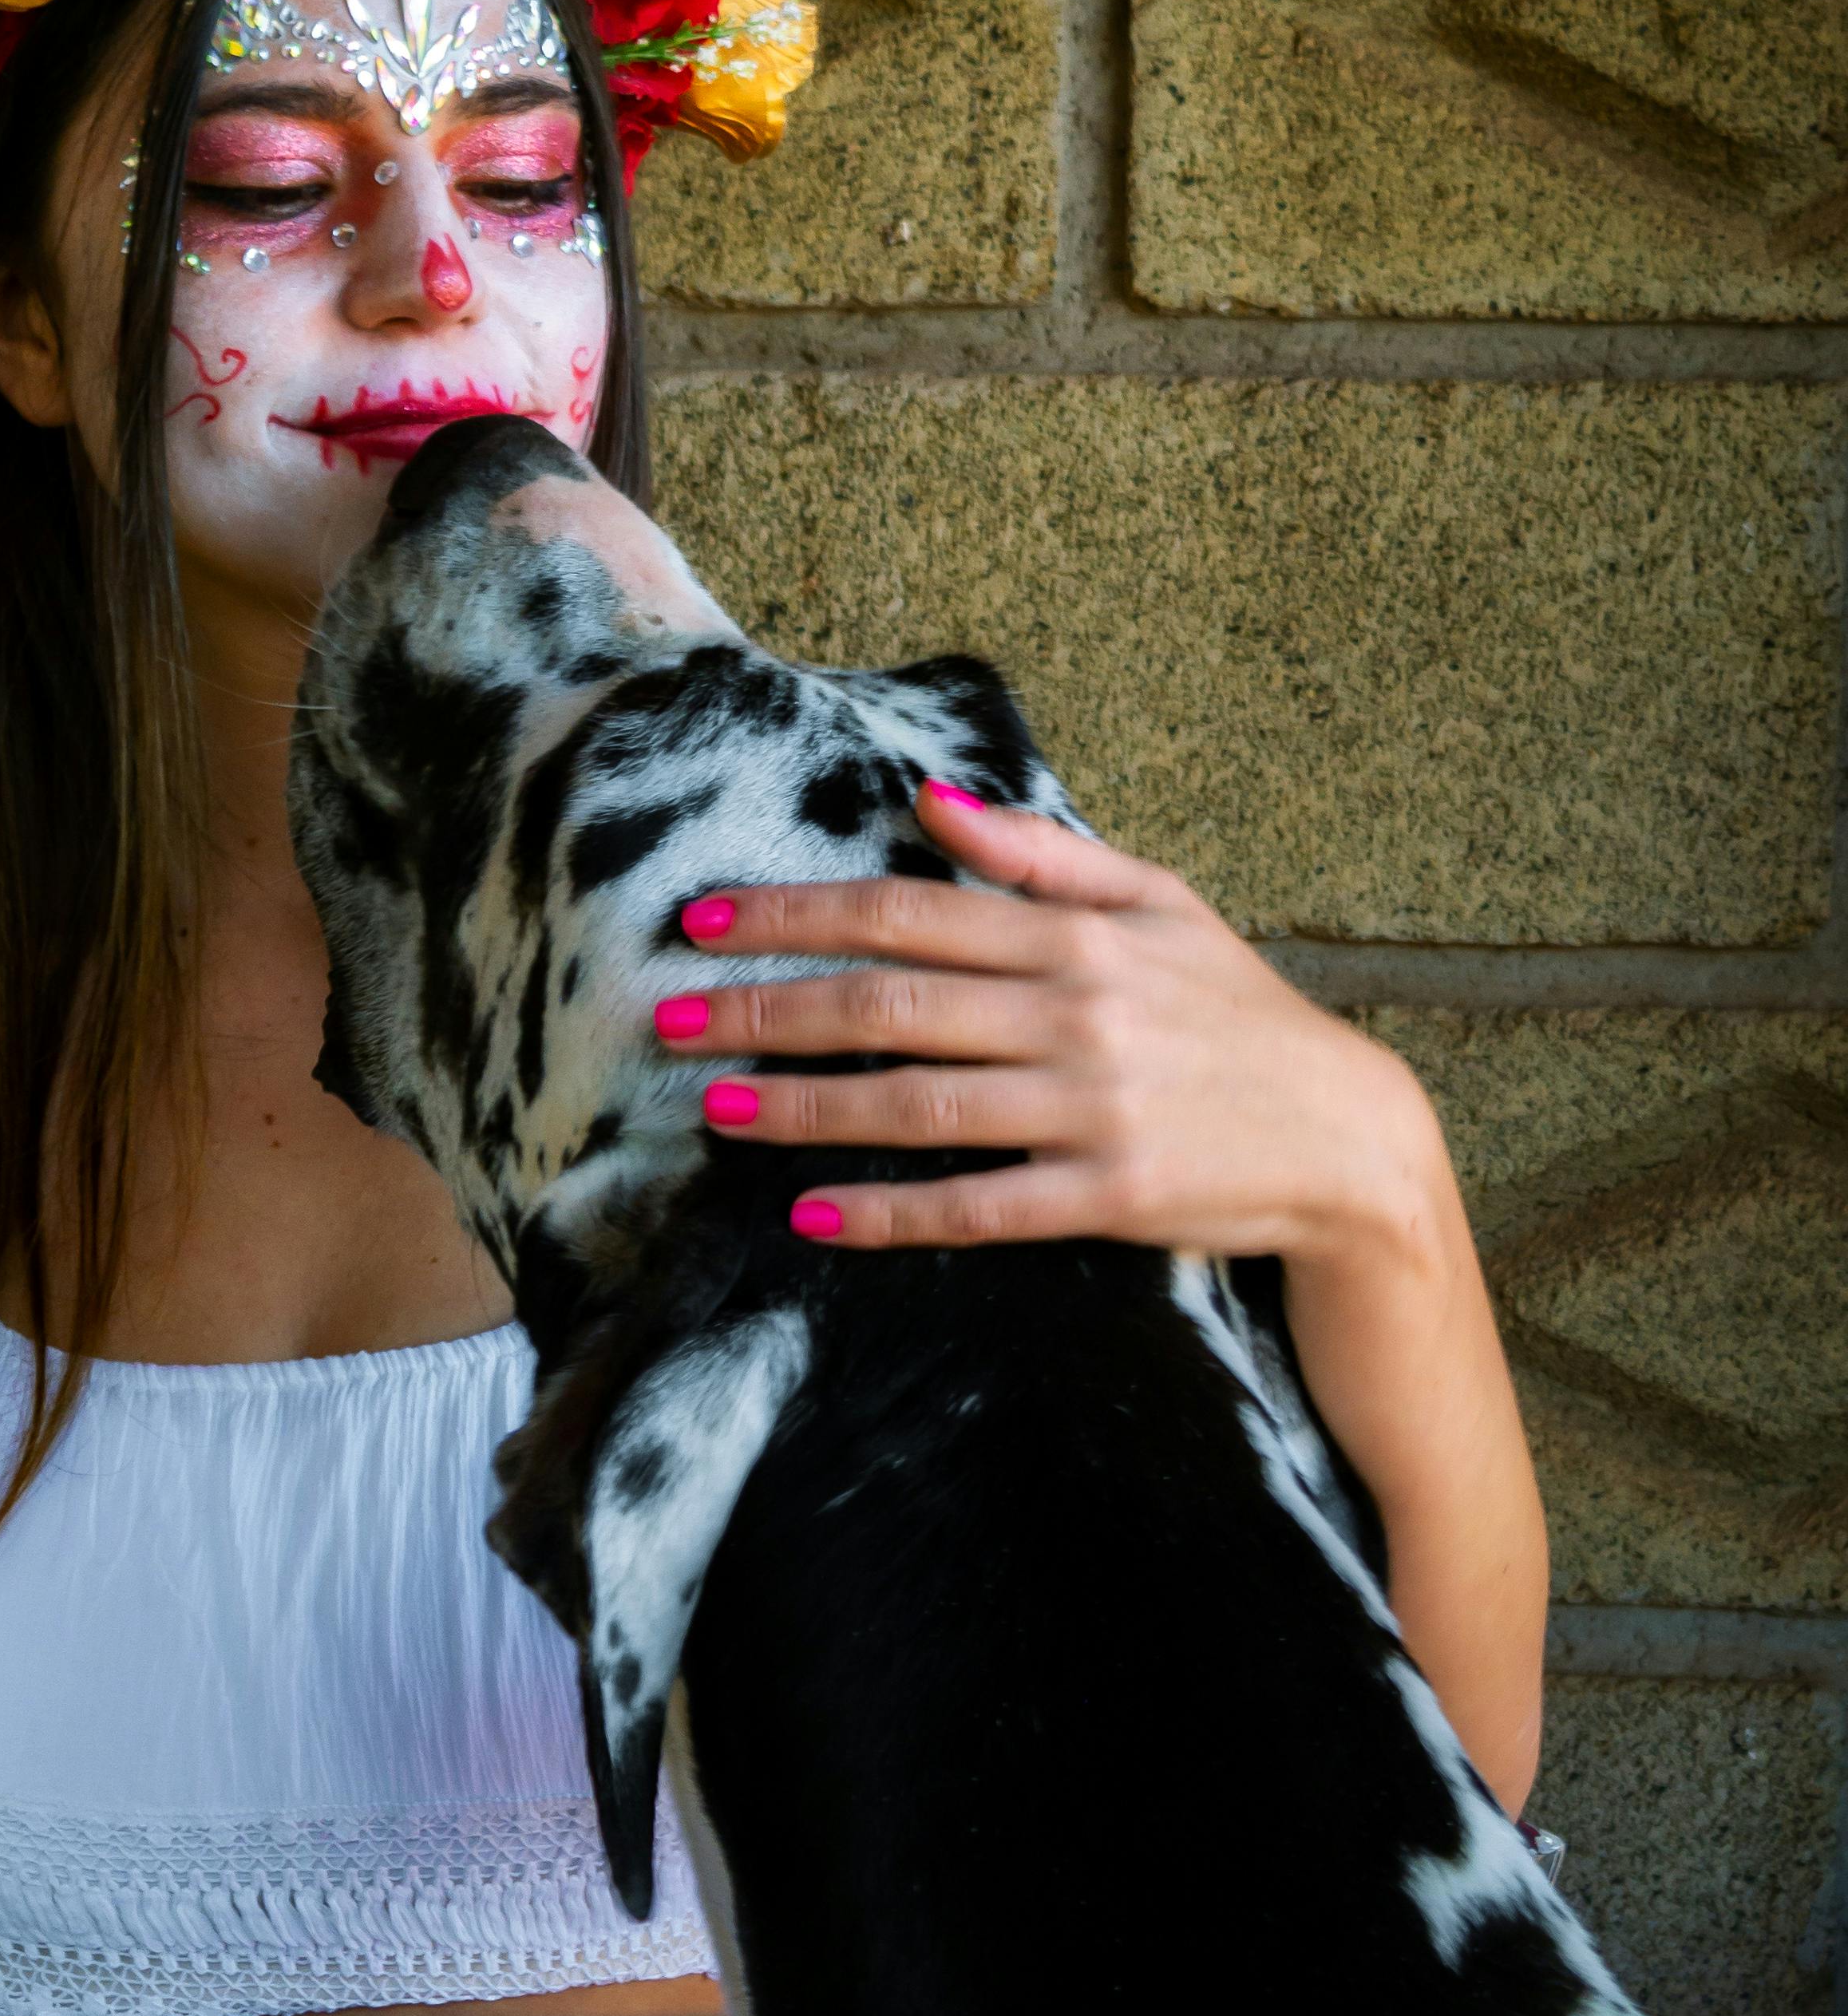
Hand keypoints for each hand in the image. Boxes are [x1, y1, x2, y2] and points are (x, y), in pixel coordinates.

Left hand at [655, 784, 1441, 1262]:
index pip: (907, 910)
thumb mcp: (1163, 904)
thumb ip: (1045, 859)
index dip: (795, 913)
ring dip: (804, 1106)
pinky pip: (977, 1205)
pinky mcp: (1107, 1196)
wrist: (1349, 1138)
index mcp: (1076, 937)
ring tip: (713, 1105)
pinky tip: (814, 1212)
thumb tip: (933, 803)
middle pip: (890, 1002)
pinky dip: (892, 1210)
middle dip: (766, 1010)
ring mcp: (1090, 1109)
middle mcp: (1075, 1015)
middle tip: (667, 1018)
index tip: (704, 918)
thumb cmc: (1238, 1014)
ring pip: (917, 1103)